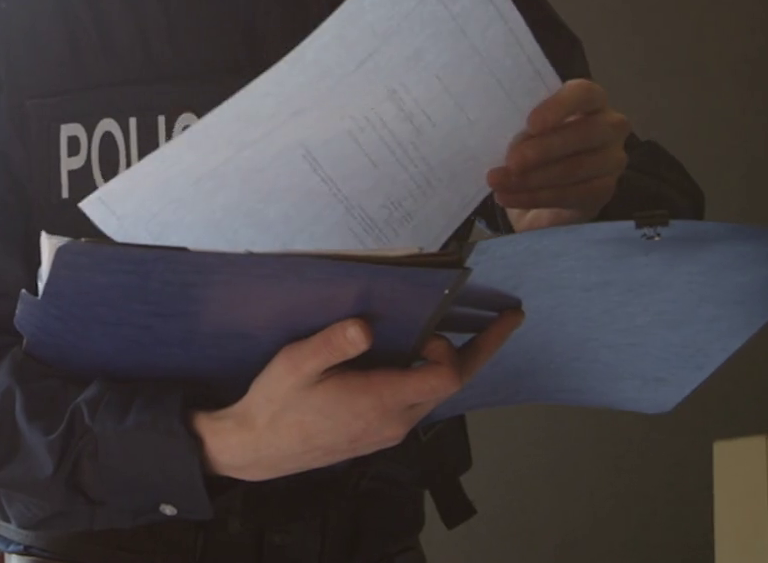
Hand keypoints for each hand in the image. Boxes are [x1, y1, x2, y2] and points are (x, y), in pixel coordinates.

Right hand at [189, 310, 522, 482]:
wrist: (257, 448)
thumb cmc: (275, 403)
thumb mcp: (297, 363)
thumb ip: (333, 343)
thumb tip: (367, 325)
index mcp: (381, 401)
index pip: (446, 376)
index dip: (448, 347)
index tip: (427, 326)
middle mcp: (395, 421)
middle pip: (453, 385)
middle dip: (482, 349)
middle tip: (510, 318)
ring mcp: (388, 431)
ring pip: (436, 395)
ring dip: (454, 363)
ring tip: (468, 332)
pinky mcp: (378, 433)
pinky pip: (417, 403)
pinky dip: (430, 376)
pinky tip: (419, 358)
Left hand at [487, 79, 630, 230]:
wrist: (542, 192)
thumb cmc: (532, 145)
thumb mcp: (525, 130)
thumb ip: (522, 128)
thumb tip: (510, 144)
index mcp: (591, 100)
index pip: (584, 94)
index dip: (559, 107)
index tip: (531, 124)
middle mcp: (610, 126)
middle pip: (583, 133)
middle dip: (542, 150)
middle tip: (511, 162)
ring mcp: (612, 160)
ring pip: (574, 168)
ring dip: (531, 178)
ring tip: (498, 182)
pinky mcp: (605, 191)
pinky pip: (571, 195)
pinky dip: (534, 197)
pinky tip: (507, 197)